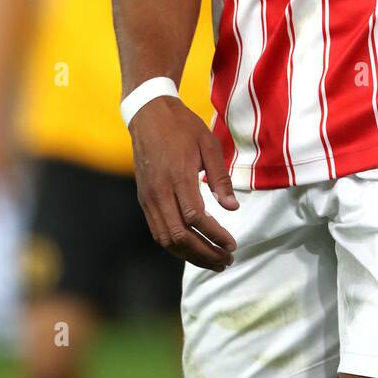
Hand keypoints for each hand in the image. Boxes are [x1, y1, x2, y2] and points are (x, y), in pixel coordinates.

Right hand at [129, 96, 238, 271]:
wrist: (149, 115)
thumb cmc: (182, 127)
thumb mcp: (208, 144)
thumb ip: (220, 177)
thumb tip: (232, 208)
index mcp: (178, 177)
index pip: (195, 218)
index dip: (214, 236)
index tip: (232, 245)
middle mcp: (160, 192)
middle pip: (179, 236)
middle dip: (204, 254)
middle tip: (226, 261)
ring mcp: (149, 198)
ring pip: (166, 239)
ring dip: (189, 255)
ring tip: (212, 261)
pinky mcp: (144, 200)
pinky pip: (157, 231)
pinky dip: (175, 246)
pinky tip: (192, 248)